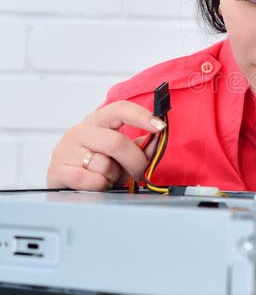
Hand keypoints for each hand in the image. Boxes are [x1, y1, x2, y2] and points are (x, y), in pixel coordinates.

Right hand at [46, 101, 165, 190]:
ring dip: (113, 176)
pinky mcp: (57, 170)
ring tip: (108, 177)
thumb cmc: (95, 167)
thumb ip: (139, 148)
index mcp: (96, 121)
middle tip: (139, 172)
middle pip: (116, 142)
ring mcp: (65, 149)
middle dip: (135, 161)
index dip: (142, 116)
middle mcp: (79, 131)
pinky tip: (96, 185)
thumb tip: (157, 143)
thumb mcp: (119, 155)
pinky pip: (90, 180)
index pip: (120, 109)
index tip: (160, 127)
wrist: (65, 186)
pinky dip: (100, 186)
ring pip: (104, 164)